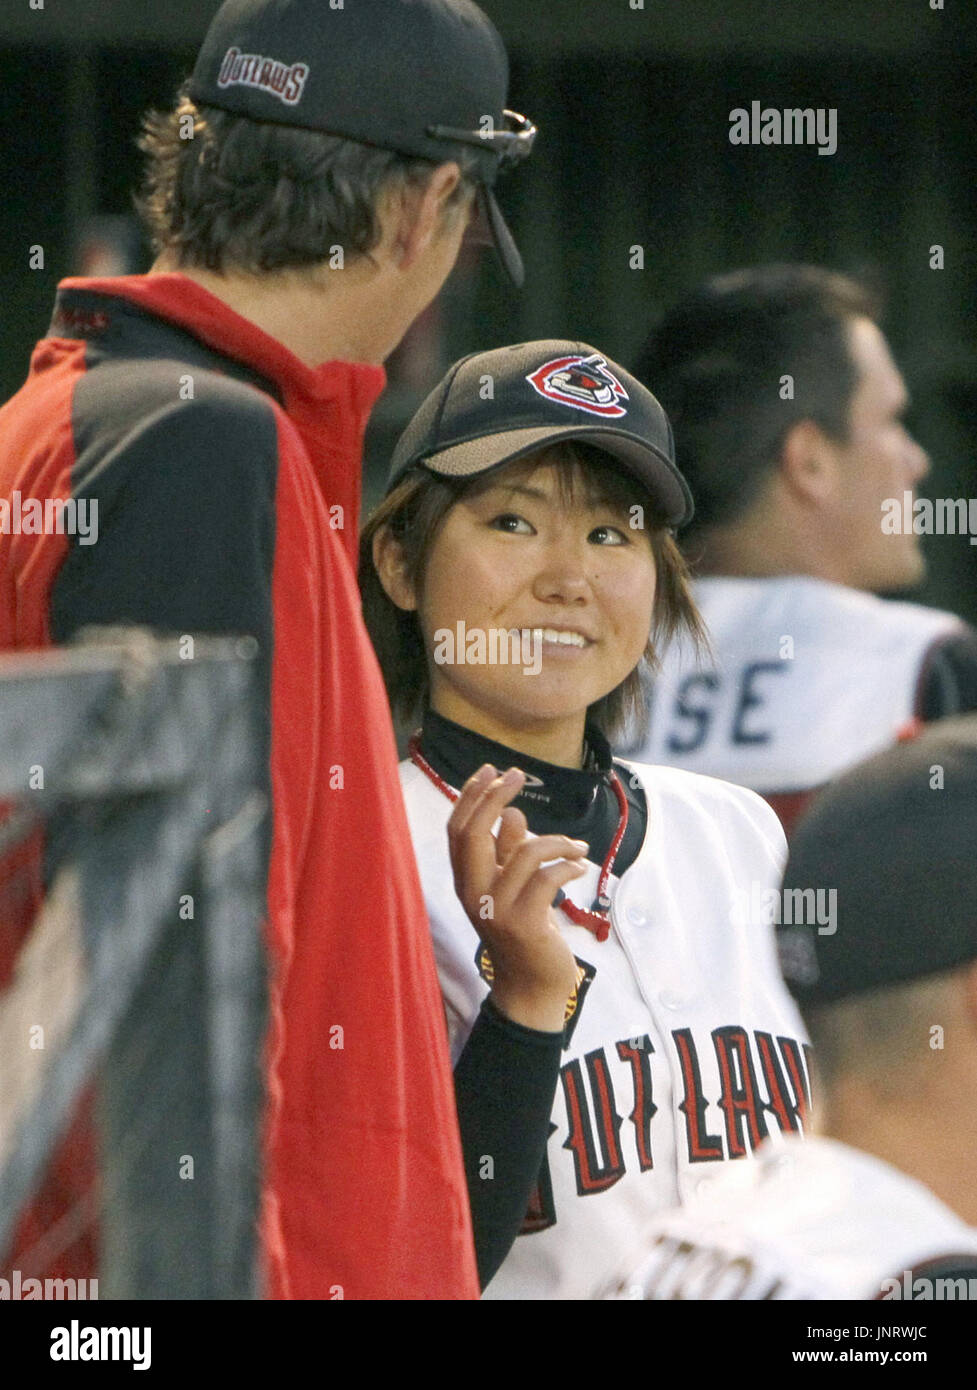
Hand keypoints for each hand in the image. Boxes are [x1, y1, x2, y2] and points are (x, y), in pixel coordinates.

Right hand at [446, 763, 587, 1032]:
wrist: (531, 986)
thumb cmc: (523, 931)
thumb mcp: (511, 886)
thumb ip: (507, 851)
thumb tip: (510, 811)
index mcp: (465, 881)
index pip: (458, 829)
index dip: (471, 795)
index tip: (493, 770)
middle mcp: (473, 893)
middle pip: (474, 833)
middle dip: (494, 796)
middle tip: (517, 775)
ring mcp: (496, 909)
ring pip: (523, 852)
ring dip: (556, 841)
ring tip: (578, 847)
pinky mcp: (524, 923)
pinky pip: (548, 878)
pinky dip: (567, 864)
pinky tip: (579, 865)